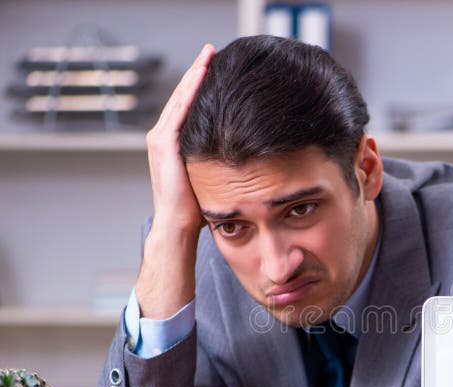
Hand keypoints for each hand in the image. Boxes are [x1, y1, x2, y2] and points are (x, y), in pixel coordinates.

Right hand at [146, 43, 214, 232]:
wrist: (179, 227)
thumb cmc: (198, 210)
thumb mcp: (212, 177)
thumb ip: (221, 161)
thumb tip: (250, 155)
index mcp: (175, 144)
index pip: (190, 107)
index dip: (203, 87)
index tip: (220, 69)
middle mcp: (164, 137)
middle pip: (184, 96)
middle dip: (199, 73)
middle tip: (213, 51)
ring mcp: (160, 138)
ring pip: (180, 98)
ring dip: (194, 75)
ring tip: (209, 54)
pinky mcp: (162, 143)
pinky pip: (179, 109)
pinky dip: (190, 90)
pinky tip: (202, 73)